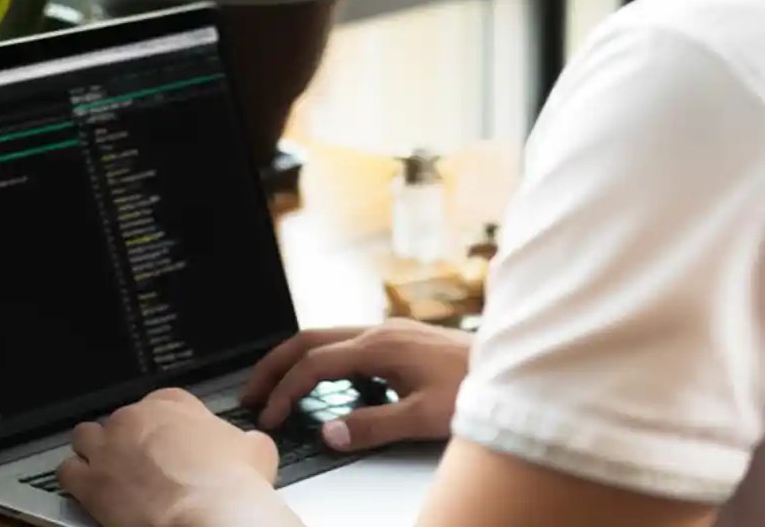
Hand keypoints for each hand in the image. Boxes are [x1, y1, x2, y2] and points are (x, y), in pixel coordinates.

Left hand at [57, 389, 300, 526]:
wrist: (209, 515)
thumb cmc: (233, 483)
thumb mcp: (256, 449)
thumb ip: (242, 439)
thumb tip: (247, 444)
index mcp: (173, 404)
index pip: (158, 404)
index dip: (162, 426)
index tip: (168, 443)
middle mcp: (135, 418)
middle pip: (121, 421)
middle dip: (128, 440)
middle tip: (143, 465)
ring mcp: (108, 447)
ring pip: (86, 438)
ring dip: (95, 453)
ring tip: (109, 473)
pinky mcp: (90, 481)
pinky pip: (68, 471)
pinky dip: (77, 480)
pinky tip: (90, 492)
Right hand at [242, 319, 473, 451]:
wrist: (513, 368)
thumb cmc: (475, 389)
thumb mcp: (424, 418)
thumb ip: (374, 426)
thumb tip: (330, 433)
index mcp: (379, 347)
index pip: (313, 364)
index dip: (284, 390)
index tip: (268, 415)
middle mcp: (379, 331)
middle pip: (309, 339)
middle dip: (275, 365)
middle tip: (252, 393)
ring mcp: (389, 332)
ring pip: (326, 337)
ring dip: (296, 359)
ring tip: (277, 385)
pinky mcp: (400, 338)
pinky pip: (346, 342)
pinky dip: (321, 358)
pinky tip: (326, 381)